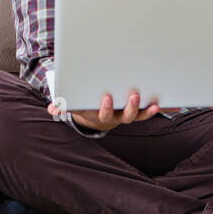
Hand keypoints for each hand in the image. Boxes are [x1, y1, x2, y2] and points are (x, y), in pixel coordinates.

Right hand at [46, 89, 160, 131]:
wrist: (94, 115)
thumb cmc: (84, 106)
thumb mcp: (73, 107)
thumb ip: (63, 106)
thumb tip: (51, 109)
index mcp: (101, 116)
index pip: (104, 114)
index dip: (106, 108)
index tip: (106, 97)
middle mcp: (117, 118)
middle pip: (125, 116)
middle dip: (129, 106)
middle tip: (132, 95)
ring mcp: (127, 115)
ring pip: (138, 115)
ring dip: (145, 110)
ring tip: (151, 102)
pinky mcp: (137, 111)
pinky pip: (147, 112)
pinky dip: (154, 110)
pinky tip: (161, 103)